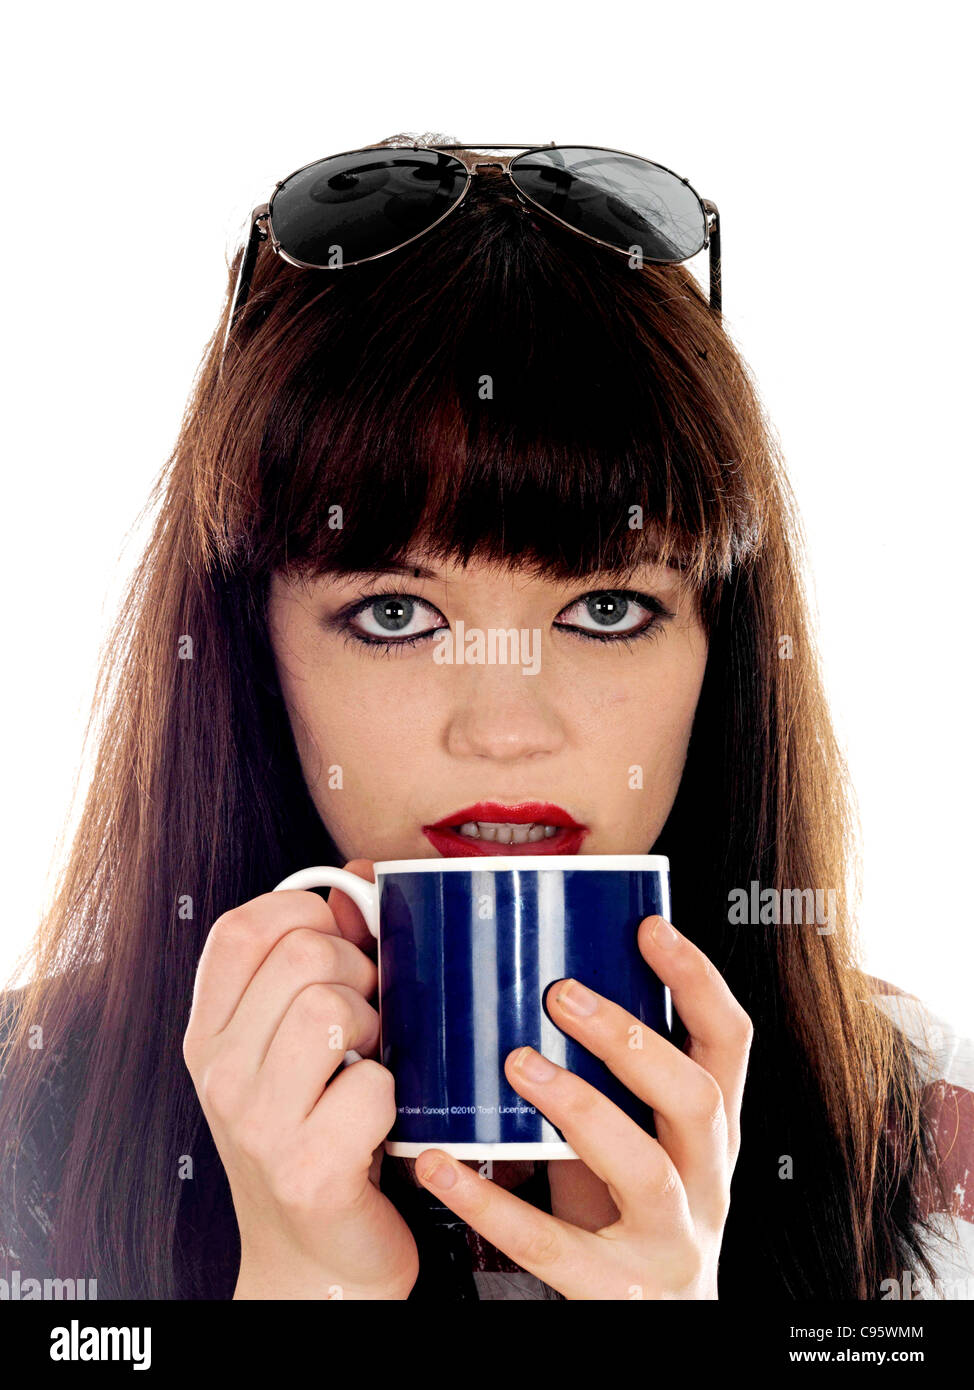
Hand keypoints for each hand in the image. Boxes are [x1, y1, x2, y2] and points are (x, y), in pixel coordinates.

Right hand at [183, 861, 418, 1299]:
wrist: (318, 1265)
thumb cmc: (319, 1137)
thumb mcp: (297, 1047)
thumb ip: (319, 961)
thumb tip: (357, 879)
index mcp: (210, 1034)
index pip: (242, 927)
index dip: (305, 911)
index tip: (341, 942)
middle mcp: (218, 1074)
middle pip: (302, 955)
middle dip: (357, 974)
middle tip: (365, 1022)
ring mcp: (256, 1124)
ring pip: (332, 1008)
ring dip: (375, 1031)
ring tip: (368, 1066)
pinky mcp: (306, 1171)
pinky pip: (373, 1083)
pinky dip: (393, 1096)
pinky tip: (377, 1122)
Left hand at [414, 914, 751, 1299]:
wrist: (653, 1325)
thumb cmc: (629, 1214)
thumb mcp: (640, 1137)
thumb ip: (610, 1077)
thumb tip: (534, 981)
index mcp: (712, 1133)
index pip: (730, 1043)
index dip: (698, 980)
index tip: (648, 926)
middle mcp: (707, 1182)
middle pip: (696, 1099)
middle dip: (630, 1038)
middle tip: (560, 993)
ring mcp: (671, 1241)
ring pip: (643, 1167)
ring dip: (580, 1106)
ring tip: (518, 1064)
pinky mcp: (618, 1292)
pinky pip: (553, 1247)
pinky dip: (492, 1204)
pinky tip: (441, 1167)